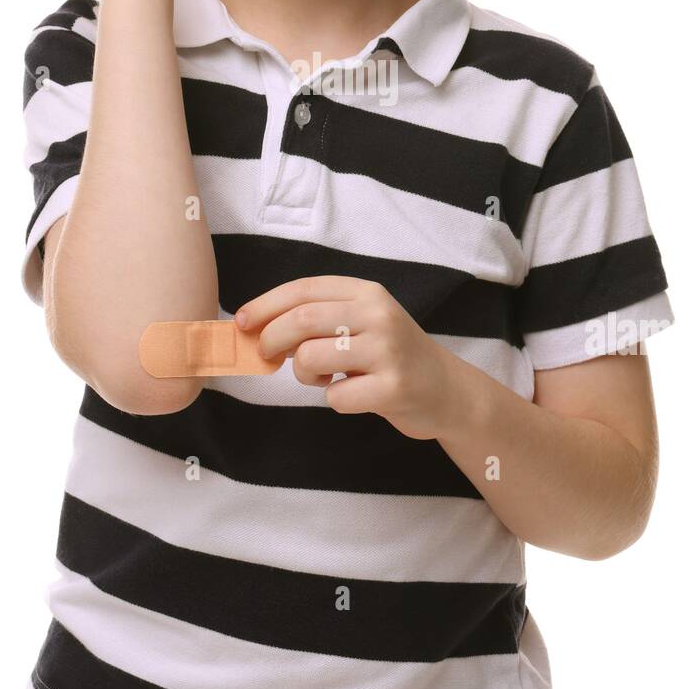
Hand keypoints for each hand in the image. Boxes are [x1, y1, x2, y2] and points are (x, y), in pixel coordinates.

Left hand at [234, 276, 462, 440]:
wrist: (447, 390)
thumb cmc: (391, 356)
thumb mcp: (363, 323)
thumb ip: (320, 319)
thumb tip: (259, 328)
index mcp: (367, 292)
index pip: (304, 289)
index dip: (266, 304)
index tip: (242, 321)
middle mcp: (379, 315)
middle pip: (302, 320)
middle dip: (272, 339)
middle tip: (267, 356)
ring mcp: (388, 351)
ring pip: (312, 357)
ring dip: (303, 374)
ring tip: (323, 377)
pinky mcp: (393, 387)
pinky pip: (336, 396)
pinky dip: (334, 400)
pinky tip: (354, 394)